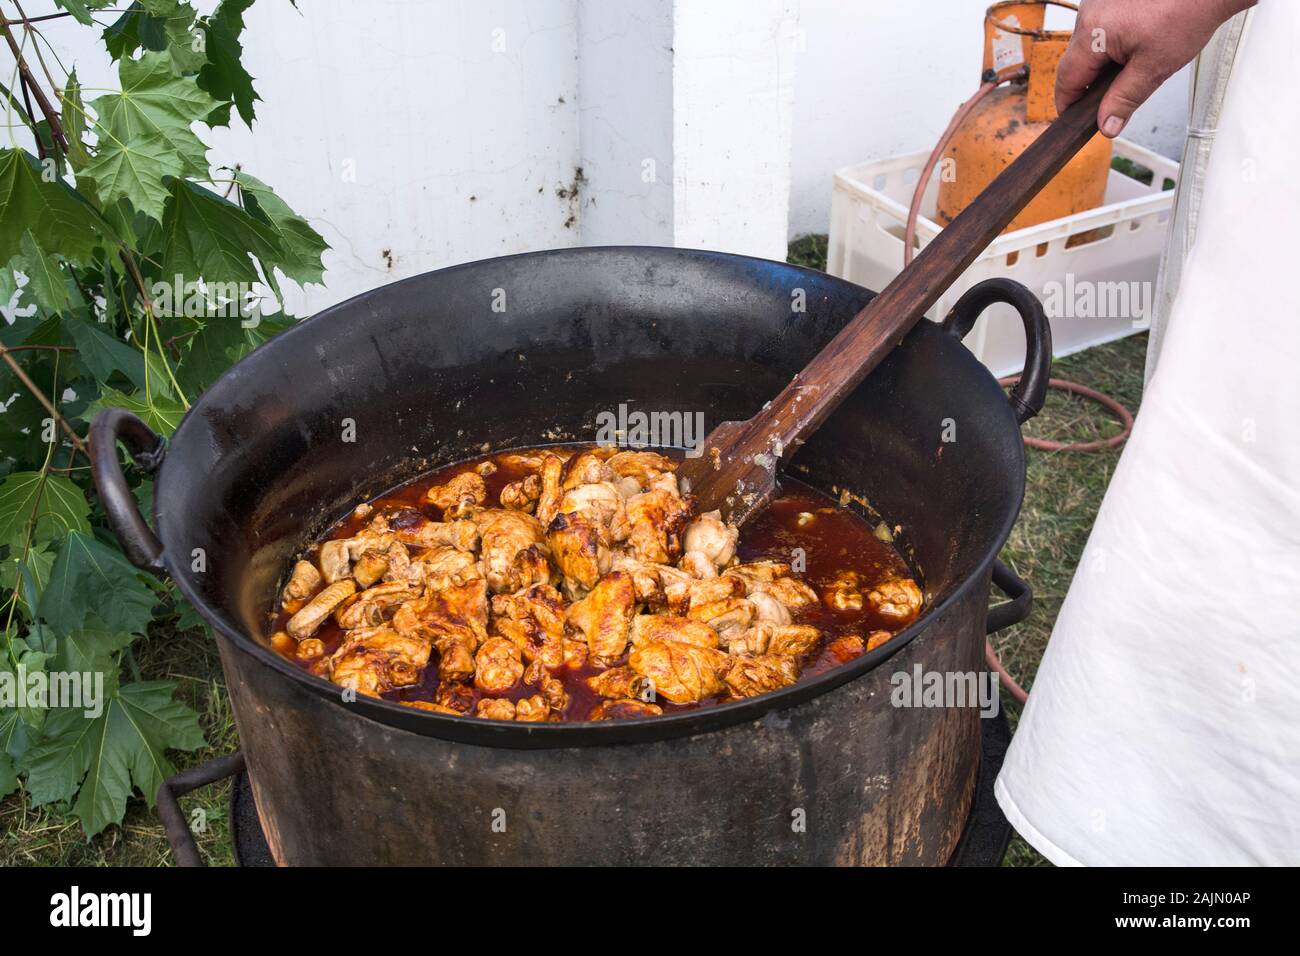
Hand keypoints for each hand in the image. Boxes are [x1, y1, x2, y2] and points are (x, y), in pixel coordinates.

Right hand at [1056, 0, 1255, 137]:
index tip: (1073, 121)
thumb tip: (1106, 125)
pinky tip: (1139, 42)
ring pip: (1090, 45)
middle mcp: (1089, 12)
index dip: (1068, 105)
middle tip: (1117, 96)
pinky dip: (1114, 41)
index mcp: (1092, 31)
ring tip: (1138, 62)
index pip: (1066, 80)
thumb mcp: (1154, 68)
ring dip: (1105, 61)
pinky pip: (1102, 28)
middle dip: (1093, 82)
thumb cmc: (1187, 13)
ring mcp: (1099, 1)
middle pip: (1077, 62)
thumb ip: (1124, 99)